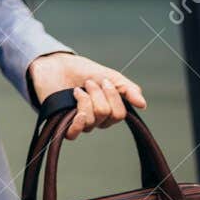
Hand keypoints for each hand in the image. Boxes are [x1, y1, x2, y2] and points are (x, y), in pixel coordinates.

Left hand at [27, 52, 145, 138]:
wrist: (56, 64)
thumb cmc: (84, 72)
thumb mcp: (110, 76)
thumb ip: (127, 89)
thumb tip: (143, 104)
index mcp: (109, 111)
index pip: (119, 114)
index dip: (113, 97)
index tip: (104, 80)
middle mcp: (96, 120)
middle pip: (105, 115)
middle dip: (97, 95)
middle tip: (88, 83)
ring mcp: (80, 122)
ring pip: (91, 121)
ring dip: (85, 100)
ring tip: (77, 89)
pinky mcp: (62, 123)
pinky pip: (73, 134)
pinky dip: (77, 124)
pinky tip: (77, 113)